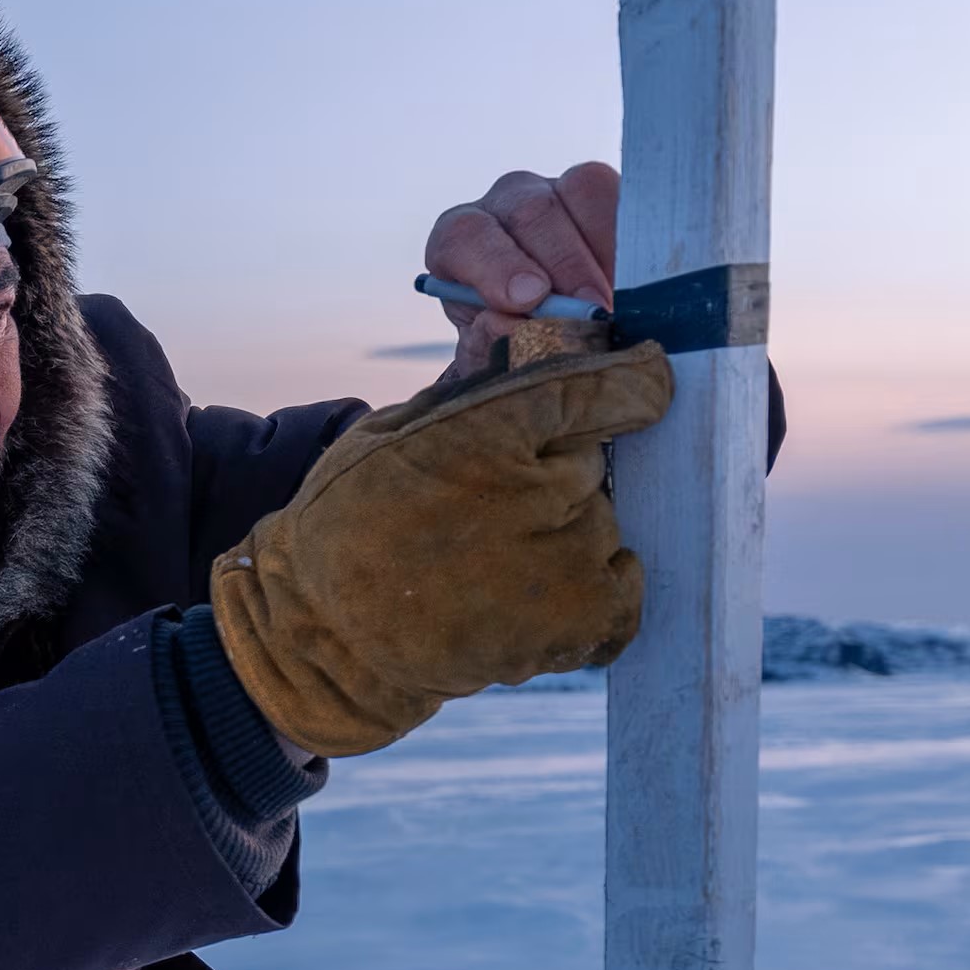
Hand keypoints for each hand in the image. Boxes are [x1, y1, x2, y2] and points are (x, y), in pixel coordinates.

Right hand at [208, 345, 675, 758]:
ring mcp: (566, 554)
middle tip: (494, 510)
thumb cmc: (351, 523)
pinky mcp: (577, 614)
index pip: (605, 386)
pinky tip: (555, 587)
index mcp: (490, 425)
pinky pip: (624, 588)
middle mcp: (539, 484)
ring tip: (496, 564)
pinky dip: (599, 587)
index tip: (644, 378)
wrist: (326, 634)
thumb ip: (469, 389)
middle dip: (555, 475)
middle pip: (594, 462)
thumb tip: (519, 334)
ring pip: (604, 523)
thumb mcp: (394, 430)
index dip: (632, 379)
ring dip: (565, 535)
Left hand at [423, 162, 619, 377]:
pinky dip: (634, 240)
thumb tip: (511, 326)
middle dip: (566, 264)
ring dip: (606, 251)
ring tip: (619, 301)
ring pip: (581, 191)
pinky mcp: (602, 190)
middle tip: (592, 311)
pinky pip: (622, 196)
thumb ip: (492, 344)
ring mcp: (557, 190)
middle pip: (531, 211)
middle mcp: (505, 205)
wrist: (548, 339)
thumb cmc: (509, 343)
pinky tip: (638, 282)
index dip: (496, 265)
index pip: (465, 235)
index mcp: (460, 240)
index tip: (527, 300)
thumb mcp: (492, 354)